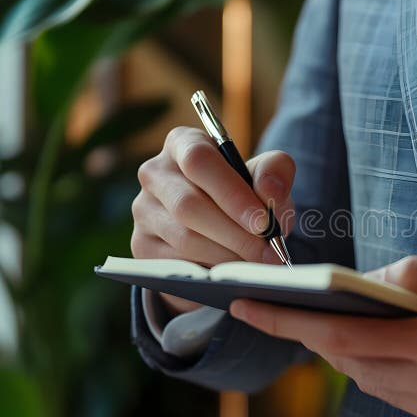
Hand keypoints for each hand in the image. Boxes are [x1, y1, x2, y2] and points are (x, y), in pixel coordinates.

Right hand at [131, 127, 295, 313]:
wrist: (222, 233)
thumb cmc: (247, 198)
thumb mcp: (267, 180)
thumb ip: (275, 173)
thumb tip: (269, 190)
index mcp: (184, 143)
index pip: (199, 161)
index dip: (231, 193)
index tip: (262, 222)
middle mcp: (155, 172)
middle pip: (189, 205)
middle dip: (235, 233)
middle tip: (268, 253)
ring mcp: (143, 210)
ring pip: (184, 238)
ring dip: (226, 255)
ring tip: (257, 264)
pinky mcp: (141, 244)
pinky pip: (175, 263)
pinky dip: (209, 271)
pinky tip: (233, 273)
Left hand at [229, 256, 416, 416]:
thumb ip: (415, 276)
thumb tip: (366, 282)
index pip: (344, 335)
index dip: (290, 321)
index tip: (248, 304)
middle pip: (350, 363)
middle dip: (316, 335)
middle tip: (288, 307)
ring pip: (369, 383)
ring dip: (347, 354)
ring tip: (335, 322)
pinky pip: (395, 396)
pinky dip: (378, 370)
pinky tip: (382, 347)